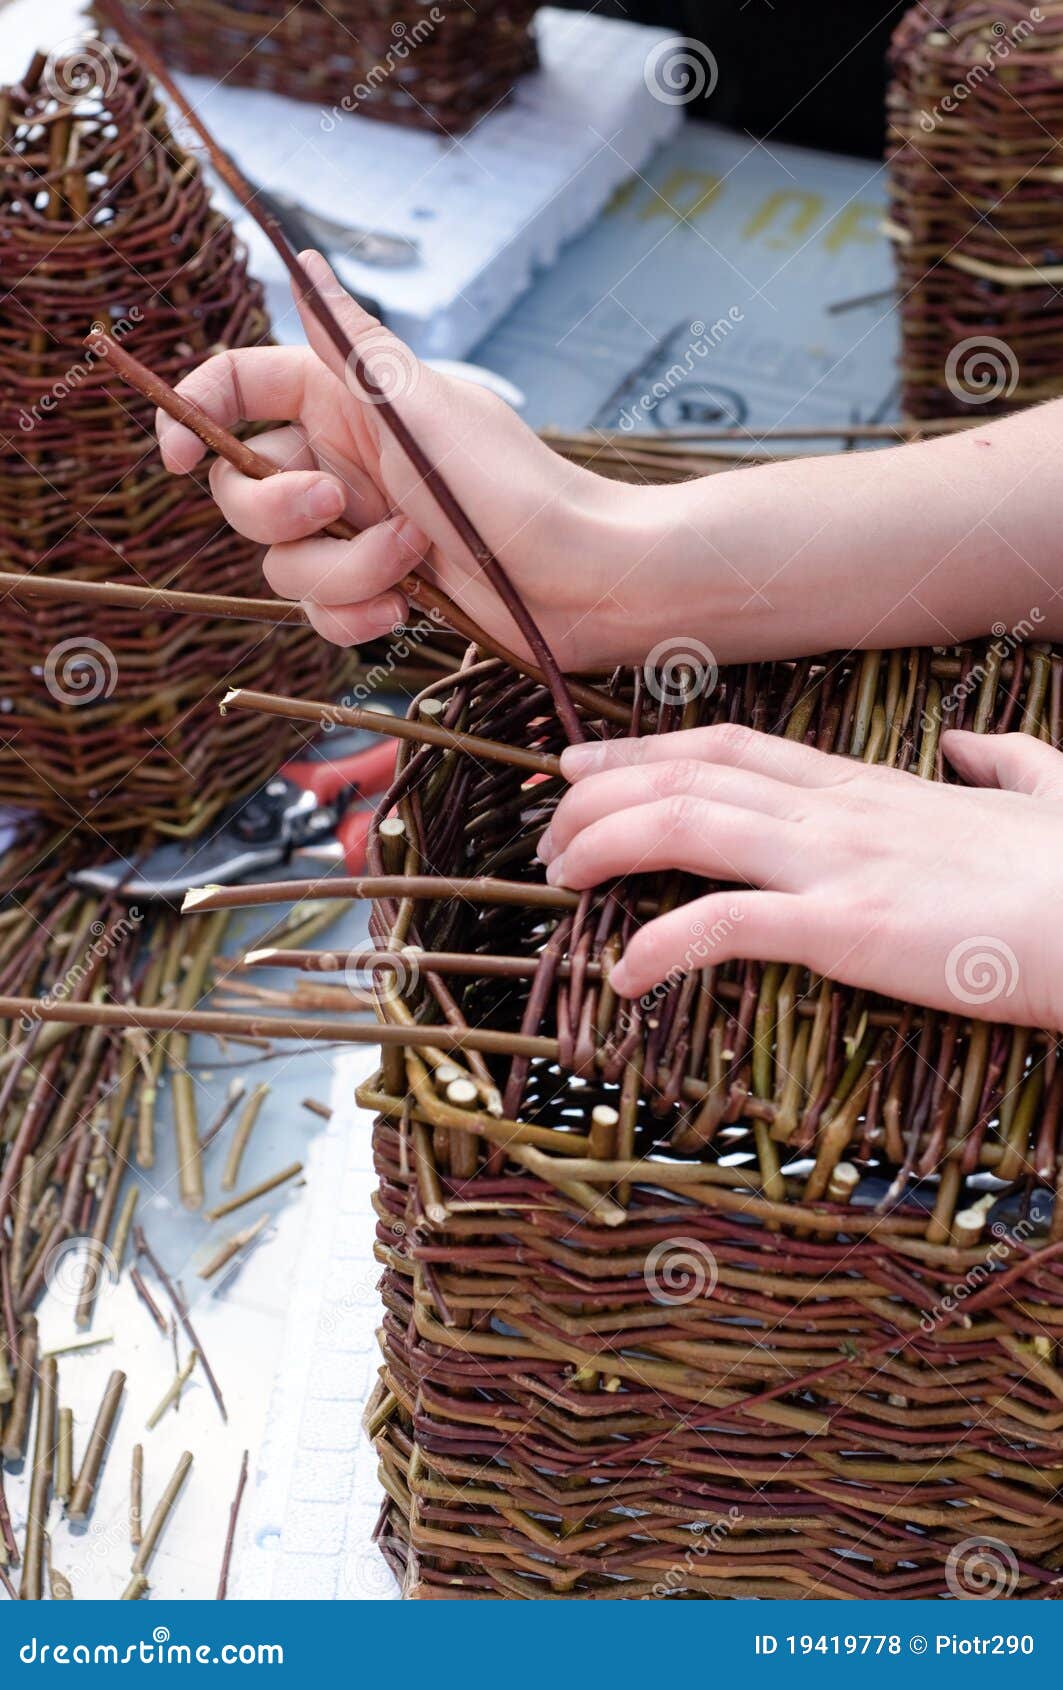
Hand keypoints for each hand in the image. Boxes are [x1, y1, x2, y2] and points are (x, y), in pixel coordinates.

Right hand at [155, 253, 658, 665]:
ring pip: (283, 564)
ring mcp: (358, 529)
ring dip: (339, 571)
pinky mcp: (378, 589)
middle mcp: (342, 460)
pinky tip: (402, 608)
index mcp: (343, 399)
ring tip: (411, 560)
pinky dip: (352, 617)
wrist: (580, 578)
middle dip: (277, 511)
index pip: (238, 389)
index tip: (180, 457)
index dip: (194, 416)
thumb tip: (301, 256)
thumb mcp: (421, 402)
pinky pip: (321, 613)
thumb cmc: (510, 483)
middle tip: (337, 506)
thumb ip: (351, 342)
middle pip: (242, 491)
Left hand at [539, 724, 1062, 1029]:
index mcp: (873, 787)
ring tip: (557, 880)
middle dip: (602, 794)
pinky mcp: (853, 926)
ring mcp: (842, 862)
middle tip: (548, 827)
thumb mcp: (1049, 796)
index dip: (649, 751)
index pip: (734, 747)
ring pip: (688, 824)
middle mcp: (841, 810)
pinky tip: (624, 975)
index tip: (588, 764)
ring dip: (606, 845)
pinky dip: (659, 945)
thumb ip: (1005, 765)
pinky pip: (727, 925)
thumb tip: (972, 747)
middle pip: (690, 775)